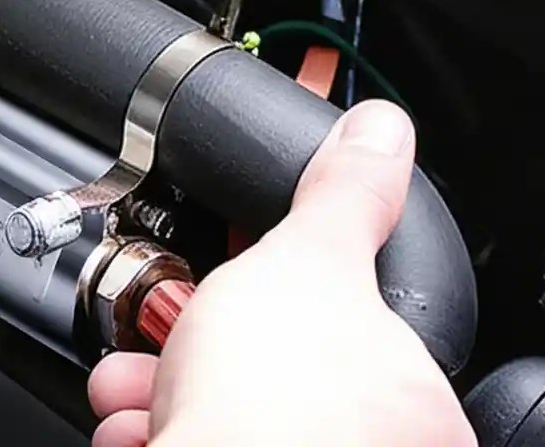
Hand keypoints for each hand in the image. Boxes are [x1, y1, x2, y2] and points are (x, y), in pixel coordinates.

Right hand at [88, 101, 476, 446]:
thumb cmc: (275, 410)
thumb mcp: (308, 262)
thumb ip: (345, 195)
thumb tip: (381, 129)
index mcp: (412, 401)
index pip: (339, 335)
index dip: (273, 304)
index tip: (234, 292)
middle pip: (272, 381)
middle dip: (199, 350)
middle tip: (170, 341)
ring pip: (226, 426)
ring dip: (162, 394)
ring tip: (132, 390)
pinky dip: (156, 440)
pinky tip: (137, 434)